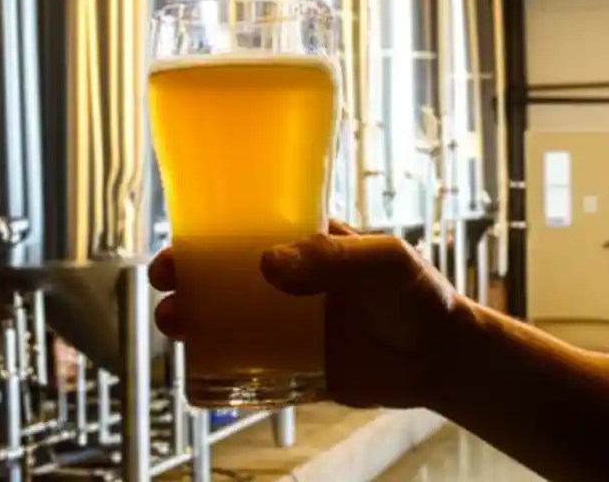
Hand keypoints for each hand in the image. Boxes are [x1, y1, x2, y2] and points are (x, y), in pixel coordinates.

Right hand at [149, 220, 462, 409]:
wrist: (442, 358)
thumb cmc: (418, 295)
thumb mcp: (382, 261)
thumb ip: (331, 258)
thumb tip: (268, 263)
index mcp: (304, 245)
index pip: (244, 233)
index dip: (203, 238)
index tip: (176, 249)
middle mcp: (288, 284)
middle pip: (222, 278)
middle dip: (185, 281)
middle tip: (167, 289)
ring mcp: (287, 327)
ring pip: (226, 322)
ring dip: (194, 323)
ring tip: (176, 326)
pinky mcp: (294, 368)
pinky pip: (248, 369)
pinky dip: (219, 371)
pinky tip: (200, 375)